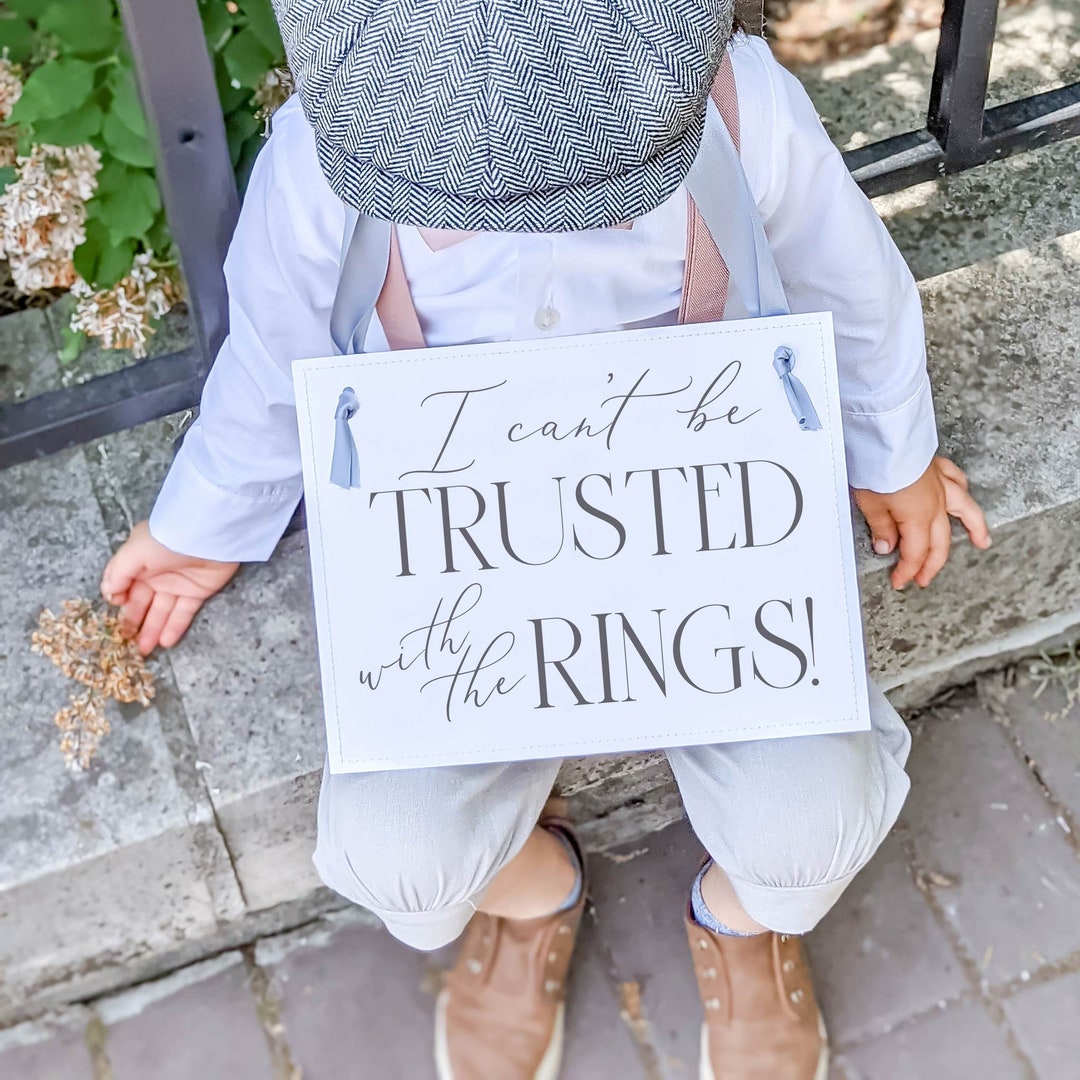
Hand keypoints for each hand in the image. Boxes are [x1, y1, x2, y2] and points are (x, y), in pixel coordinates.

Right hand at [100, 520, 239, 654]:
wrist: (207, 536)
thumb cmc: (166, 540)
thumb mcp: (134, 552)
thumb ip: (118, 573)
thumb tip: (109, 593)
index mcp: (137, 560)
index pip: (123, 583)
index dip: (118, 597)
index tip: (116, 608)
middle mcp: (155, 573)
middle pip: (141, 601)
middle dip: (133, 621)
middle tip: (126, 641)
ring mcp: (177, 584)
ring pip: (161, 611)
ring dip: (152, 630)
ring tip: (143, 651)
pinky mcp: (197, 592)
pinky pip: (183, 613)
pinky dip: (174, 628)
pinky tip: (164, 643)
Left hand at [853, 456, 990, 590]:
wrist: (887, 439)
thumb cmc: (877, 470)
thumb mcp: (871, 505)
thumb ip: (882, 529)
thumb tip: (886, 547)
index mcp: (918, 519)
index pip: (916, 553)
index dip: (907, 570)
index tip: (899, 581)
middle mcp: (935, 505)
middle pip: (940, 541)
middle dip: (932, 564)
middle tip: (924, 579)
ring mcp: (941, 485)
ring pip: (965, 511)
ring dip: (976, 528)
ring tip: (983, 542)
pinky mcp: (938, 467)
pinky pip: (958, 481)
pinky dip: (963, 492)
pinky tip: (964, 496)